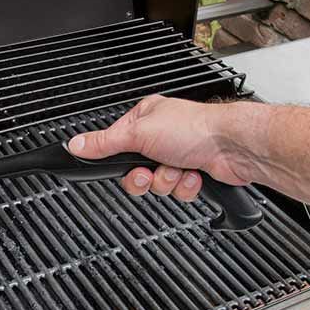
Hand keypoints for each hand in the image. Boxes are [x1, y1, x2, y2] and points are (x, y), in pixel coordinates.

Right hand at [68, 95, 251, 200]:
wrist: (233, 146)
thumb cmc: (195, 128)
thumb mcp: (138, 134)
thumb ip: (104, 143)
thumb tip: (76, 145)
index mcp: (145, 118)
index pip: (117, 145)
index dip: (120, 162)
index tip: (124, 166)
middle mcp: (162, 136)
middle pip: (135, 170)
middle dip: (145, 177)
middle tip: (151, 171)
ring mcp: (179, 155)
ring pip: (157, 183)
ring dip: (167, 181)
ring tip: (179, 168)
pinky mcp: (193, 174)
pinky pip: (177, 191)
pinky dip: (185, 186)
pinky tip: (193, 173)